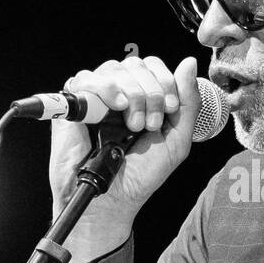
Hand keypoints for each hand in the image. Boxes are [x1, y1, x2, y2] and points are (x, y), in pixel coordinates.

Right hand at [49, 55, 198, 262]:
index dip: (165, 81)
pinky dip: (105, 88)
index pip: (153, 66)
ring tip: (132, 124)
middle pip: (136, 63)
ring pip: (114, 67)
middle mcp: (120, 94)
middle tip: (150, 123)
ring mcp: (97, 98)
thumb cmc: (142, 175)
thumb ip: (188, 101)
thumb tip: (190, 62)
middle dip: (151, 90)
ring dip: (132, 92)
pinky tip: (116, 109)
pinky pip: (85, 78)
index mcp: (143, 98)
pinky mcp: (74, 105)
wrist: (112, 199)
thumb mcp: (177, 139)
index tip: (169, 109)